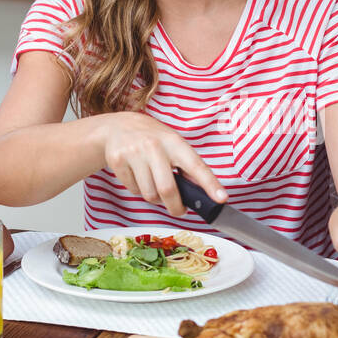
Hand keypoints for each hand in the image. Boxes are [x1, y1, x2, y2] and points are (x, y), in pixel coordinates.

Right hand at [100, 112, 226, 215]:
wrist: (116, 127)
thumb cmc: (152, 139)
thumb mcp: (172, 144)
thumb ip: (187, 165)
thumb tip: (204, 191)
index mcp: (174, 142)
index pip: (196, 165)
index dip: (210, 184)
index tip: (222, 198)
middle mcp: (154, 146)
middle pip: (168, 189)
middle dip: (175, 207)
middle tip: (179, 211)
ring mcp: (134, 153)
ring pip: (149, 194)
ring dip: (155, 198)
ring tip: (154, 185)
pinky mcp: (117, 161)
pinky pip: (133, 190)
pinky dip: (138, 190)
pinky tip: (138, 176)